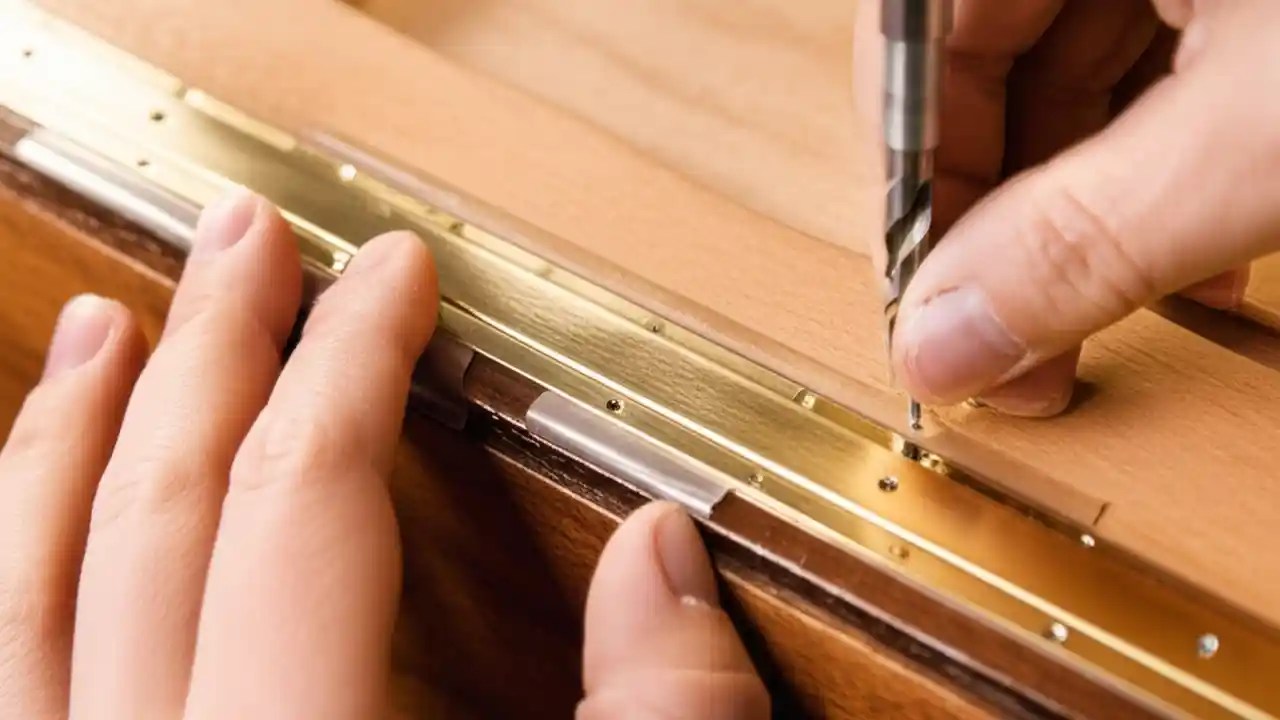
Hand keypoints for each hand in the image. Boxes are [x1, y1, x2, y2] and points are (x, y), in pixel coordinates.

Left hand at [0, 192, 767, 717]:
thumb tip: (662, 562)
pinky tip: (33, 509)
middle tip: (240, 245)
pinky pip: (4, 669)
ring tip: (104, 333)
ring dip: (64, 442)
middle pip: (157, 522)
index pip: (304, 514)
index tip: (384, 276)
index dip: (350, 370)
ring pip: (23, 590)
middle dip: (212, 357)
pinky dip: (13, 559)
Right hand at [856, 0, 1279, 414]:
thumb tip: (938, 343)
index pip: (914, 43)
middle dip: (1003, 217)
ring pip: (1069, 78)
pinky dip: (1158, 172)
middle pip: (983, 64)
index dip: (909, 184)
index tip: (926, 309)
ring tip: (1116, 313)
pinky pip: (1154, 71)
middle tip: (1014, 339)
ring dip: (1085, 212)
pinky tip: (1191, 255)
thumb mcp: (1256, 142)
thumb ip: (1083, 240)